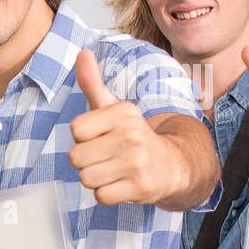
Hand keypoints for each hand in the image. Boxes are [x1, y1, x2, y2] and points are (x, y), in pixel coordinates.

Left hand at [69, 49, 179, 204]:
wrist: (174, 166)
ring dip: (95, 178)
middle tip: (107, 157)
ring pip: (86, 178)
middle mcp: (132, 135)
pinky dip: (107, 194)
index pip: (75, 129)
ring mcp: (137, 162)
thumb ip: (93, 83)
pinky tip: (121, 184)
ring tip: (114, 170)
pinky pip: (100, 196)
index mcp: (123, 112)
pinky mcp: (140, 187)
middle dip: (86, 161)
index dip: (83, 137)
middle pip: (76, 157)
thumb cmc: (133, 136)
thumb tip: (82, 53)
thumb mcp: (114, 108)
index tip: (102, 136)